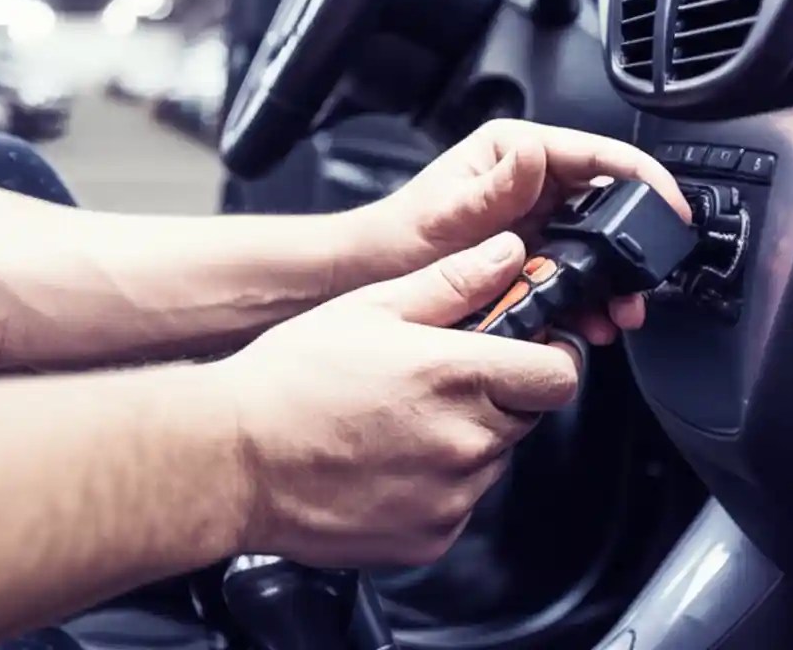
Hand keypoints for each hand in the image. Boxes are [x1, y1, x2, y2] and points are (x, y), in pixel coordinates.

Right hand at [222, 232, 577, 566]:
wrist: (232, 458)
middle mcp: (464, 441)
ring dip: (462, 442)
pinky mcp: (430, 538)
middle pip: (526, 418)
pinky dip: (434, 486)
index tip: (526, 353)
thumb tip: (507, 255)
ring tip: (395, 425)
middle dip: (496, 397)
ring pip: (490, 462)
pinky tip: (384, 463)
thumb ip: (453, 282)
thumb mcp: (371, 308)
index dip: (548, 359)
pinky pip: (457, 505)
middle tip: (435, 384)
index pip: (560, 375)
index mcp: (458, 376)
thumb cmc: (289, 379)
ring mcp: (450, 497)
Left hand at [352, 120, 690, 343]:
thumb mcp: (447, 213)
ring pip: (598, 247)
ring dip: (614, 283)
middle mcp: (534, 182)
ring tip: (617, 315)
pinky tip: (588, 322)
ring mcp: (537, 221)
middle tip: (642, 284)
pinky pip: (577, 276)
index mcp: (519, 152)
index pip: (598, 156)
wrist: (373, 278)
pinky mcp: (534, 258)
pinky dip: (589, 300)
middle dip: (633, 246)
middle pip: (608, 206)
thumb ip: (494, 188)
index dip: (645, 179)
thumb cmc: (399, 234)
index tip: (671, 209)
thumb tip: (535, 156)